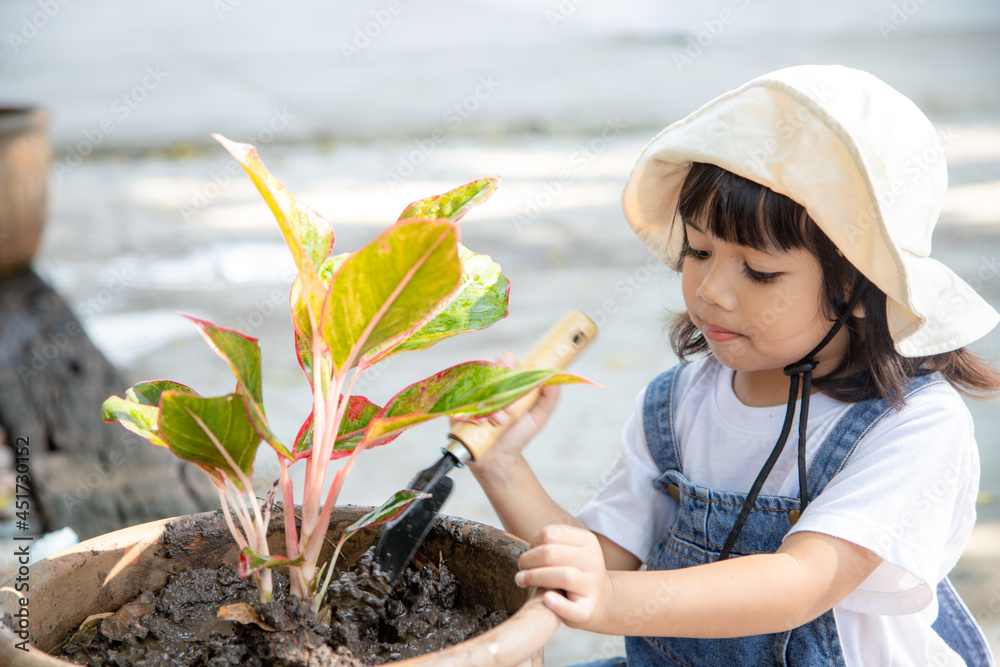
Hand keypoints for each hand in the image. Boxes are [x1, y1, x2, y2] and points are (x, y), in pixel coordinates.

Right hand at [465, 351, 560, 469]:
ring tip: (502, 422)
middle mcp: (487, 386)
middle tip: (512, 408)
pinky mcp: (457, 412)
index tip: (516, 374)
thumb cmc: (518, 434)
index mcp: (506, 381)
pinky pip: (462, 405)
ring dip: (491, 406)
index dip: (509, 362)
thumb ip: (549, 394)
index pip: (505, 359)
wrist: (501, 458)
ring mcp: (470, 398)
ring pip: (476, 388)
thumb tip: (555, 370)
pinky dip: (476, 415)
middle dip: (501, 386)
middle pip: (487, 369)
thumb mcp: (539, 415)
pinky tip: (485, 426)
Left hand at [514, 525, 613, 630]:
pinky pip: (571, 607)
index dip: (533, 544)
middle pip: (551, 554)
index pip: (550, 534)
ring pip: (562, 575)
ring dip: (534, 577)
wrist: (602, 601)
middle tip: (521, 568)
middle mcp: (592, 561)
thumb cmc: (577, 573)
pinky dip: (557, 604)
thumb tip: (525, 554)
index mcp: (587, 541)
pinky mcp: (588, 610)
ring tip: (521, 581)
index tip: (530, 554)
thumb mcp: (572, 552)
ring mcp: (592, 586)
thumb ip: (552, 546)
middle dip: (528, 560)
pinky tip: (546, 599)